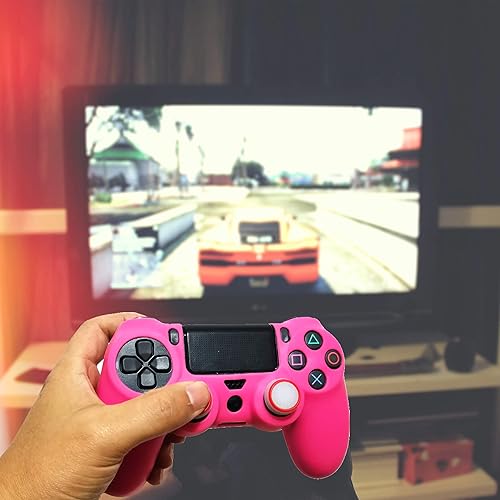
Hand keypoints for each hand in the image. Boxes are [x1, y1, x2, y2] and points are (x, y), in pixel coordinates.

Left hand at [0, 313, 210, 499]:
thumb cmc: (37, 477)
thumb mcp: (104, 435)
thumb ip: (153, 412)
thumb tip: (192, 392)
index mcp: (77, 374)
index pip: (105, 329)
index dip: (136, 325)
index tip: (168, 338)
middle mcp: (90, 393)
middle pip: (136, 371)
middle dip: (162, 385)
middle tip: (180, 393)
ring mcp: (100, 421)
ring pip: (144, 405)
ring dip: (164, 422)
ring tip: (171, 434)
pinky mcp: (109, 446)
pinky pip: (143, 434)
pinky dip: (156, 446)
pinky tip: (157, 460)